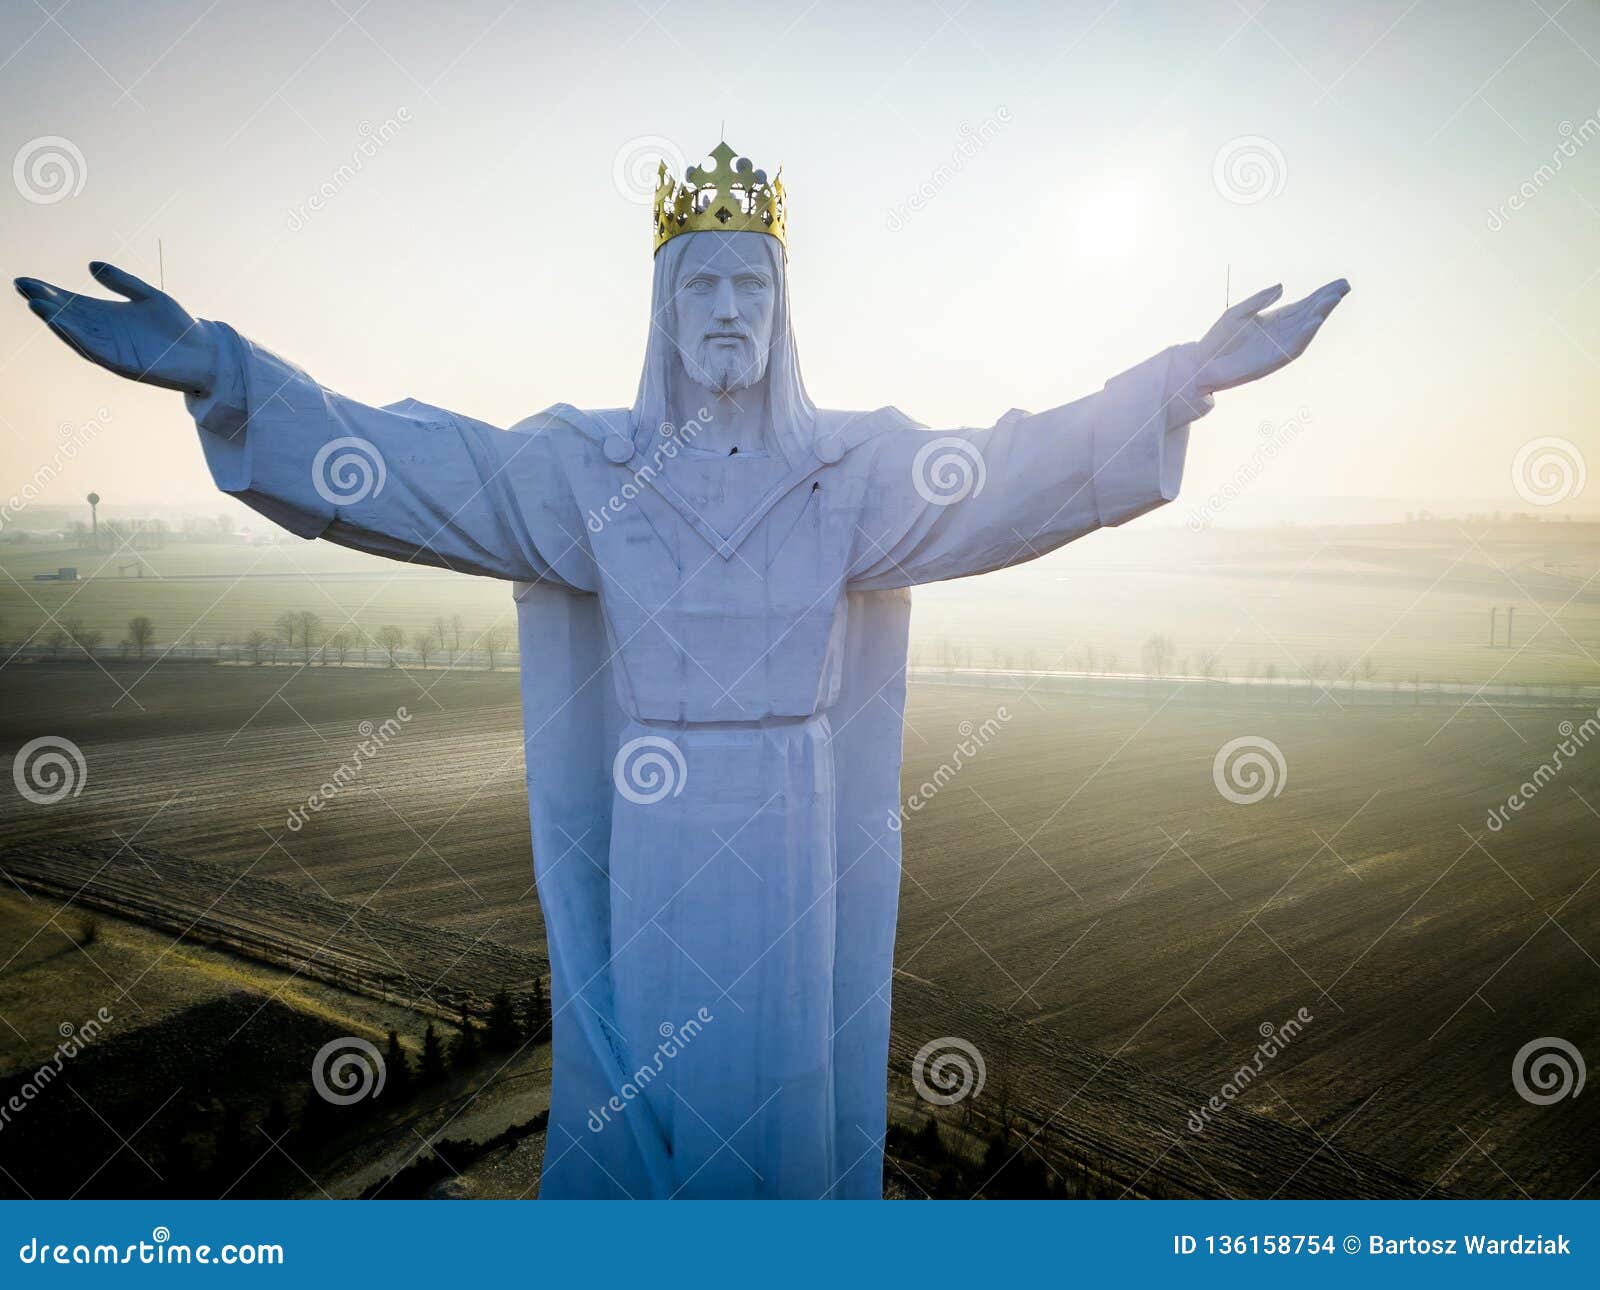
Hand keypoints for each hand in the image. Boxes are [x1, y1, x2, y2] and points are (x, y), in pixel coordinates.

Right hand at [14, 262, 218, 395]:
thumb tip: (92, 264)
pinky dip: (80, 339)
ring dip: (57, 321)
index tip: (24, 280)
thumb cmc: (179, 326)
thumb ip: (122, 282)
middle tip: (24, 289)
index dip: (48, 292)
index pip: (71, 302)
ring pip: (78, 335)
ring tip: (37, 304)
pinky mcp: (125, 365)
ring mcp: (113, 349)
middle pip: (68, 317)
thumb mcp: (149, 296)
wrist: (205, 353)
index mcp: (108, 315)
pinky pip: (97, 351)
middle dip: (46, 304)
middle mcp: (105, 333)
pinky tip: (65, 326)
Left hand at [1194, 278, 1349, 394]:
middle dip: (1327, 301)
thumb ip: (1260, 299)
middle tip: (1345, 286)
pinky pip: (1293, 347)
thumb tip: (1283, 286)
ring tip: (1332, 299)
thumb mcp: (1239, 312)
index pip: (1304, 305)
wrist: (1202, 364)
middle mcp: (1281, 334)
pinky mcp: (1272, 361)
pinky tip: (1315, 320)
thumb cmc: (1218, 340)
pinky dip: (1305, 334)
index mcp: (1275, 321)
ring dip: (1319, 314)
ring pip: (1305, 330)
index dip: (1321, 295)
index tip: (1339, 283)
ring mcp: (1278, 347)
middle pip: (1310, 314)